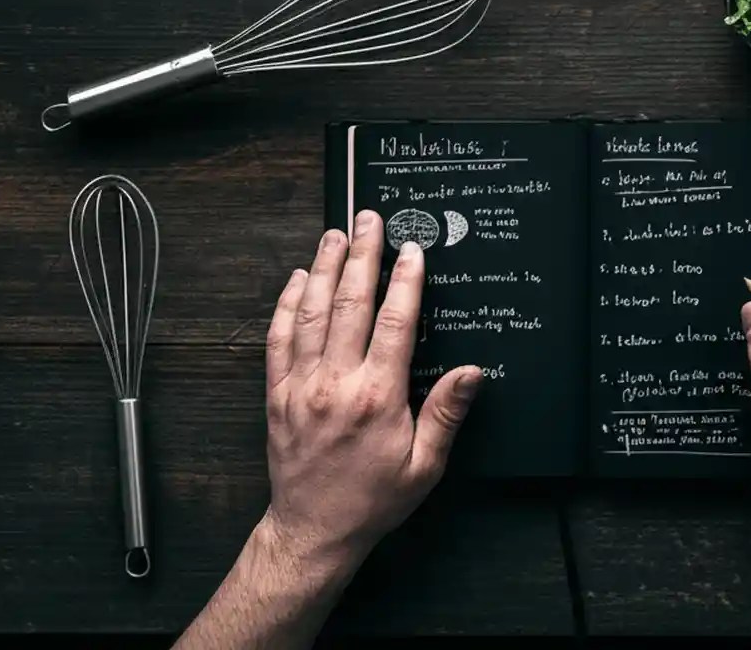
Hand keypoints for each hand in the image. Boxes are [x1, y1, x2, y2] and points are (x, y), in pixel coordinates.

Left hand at [261, 210, 482, 575]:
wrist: (314, 530)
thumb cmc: (373, 500)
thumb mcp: (425, 466)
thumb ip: (446, 413)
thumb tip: (473, 372)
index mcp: (377, 397)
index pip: (395, 323)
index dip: (405, 280)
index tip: (412, 249)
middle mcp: (336, 383)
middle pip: (350, 304)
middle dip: (363, 256)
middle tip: (369, 220)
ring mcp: (301, 386)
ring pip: (311, 313)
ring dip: (325, 268)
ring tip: (335, 234)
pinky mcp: (277, 395)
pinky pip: (279, 339)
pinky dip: (287, 305)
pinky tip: (297, 280)